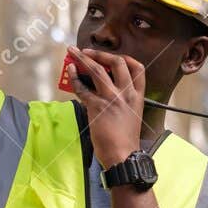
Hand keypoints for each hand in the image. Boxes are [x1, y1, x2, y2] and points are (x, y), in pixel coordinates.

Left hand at [68, 46, 146, 167]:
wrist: (123, 156)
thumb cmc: (126, 140)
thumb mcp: (132, 115)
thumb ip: (123, 101)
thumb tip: (104, 90)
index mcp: (138, 96)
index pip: (138, 69)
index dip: (126, 58)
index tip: (114, 56)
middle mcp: (127, 93)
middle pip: (117, 62)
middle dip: (100, 54)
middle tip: (87, 51)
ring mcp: (112, 99)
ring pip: (97, 70)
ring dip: (83, 59)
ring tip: (72, 53)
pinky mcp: (97, 107)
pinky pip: (83, 88)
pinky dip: (74, 78)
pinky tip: (70, 73)